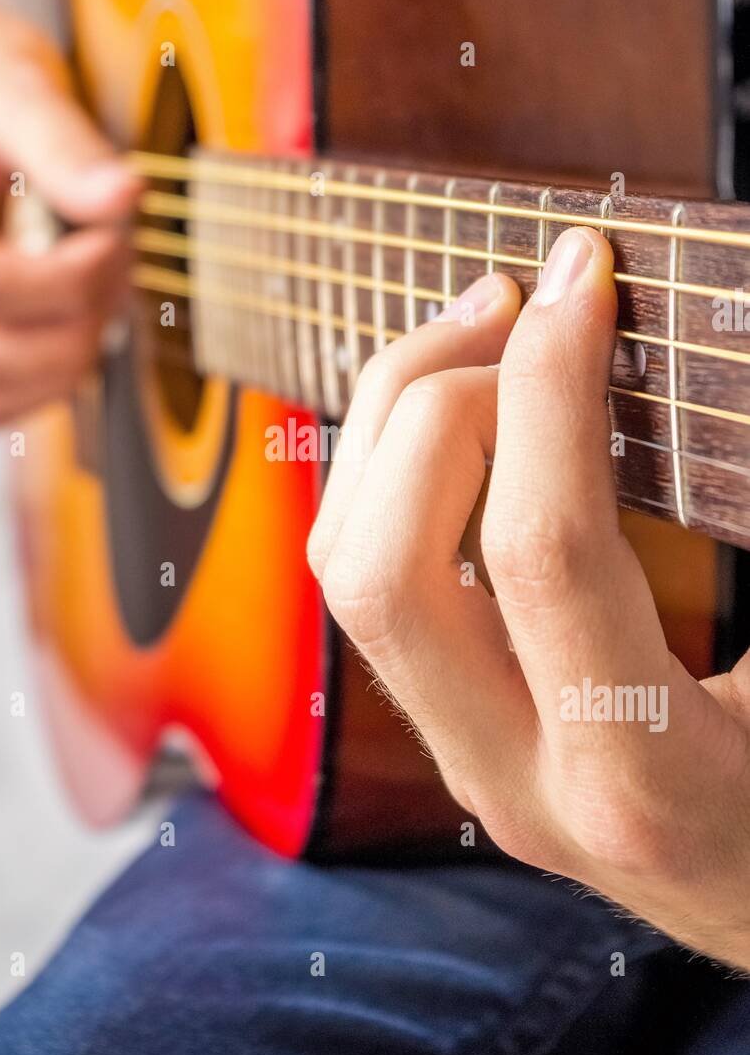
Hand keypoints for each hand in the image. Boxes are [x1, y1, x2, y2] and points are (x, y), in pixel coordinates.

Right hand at [0, 0, 139, 430]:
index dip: (69, 278)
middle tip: (110, 269)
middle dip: (73, 329)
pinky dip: (31, 389)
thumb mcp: (8, 77)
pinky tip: (64, 329)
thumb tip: (124, 197)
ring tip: (90, 301)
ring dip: (56, 370)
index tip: (111, 237)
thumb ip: (63, 141)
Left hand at [309, 227, 749, 970]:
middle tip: (523, 305)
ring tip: (485, 326)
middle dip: (434, 404)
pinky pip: (371, 585)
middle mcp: (518, 776)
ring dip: (389, 426)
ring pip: (346, 575)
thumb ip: (747, 514)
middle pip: (383, 571)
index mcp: (641, 779)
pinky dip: (392, 472)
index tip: (584, 274)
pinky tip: (464, 409)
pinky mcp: (458, 732)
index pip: (546, 552)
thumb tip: (713, 373)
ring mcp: (470, 758)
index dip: (554, 386)